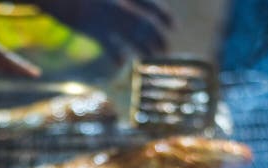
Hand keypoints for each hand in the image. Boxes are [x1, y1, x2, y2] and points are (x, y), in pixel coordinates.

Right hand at [34, 0, 171, 60]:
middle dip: (159, 38)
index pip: (151, 4)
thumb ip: (123, 4)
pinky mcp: (94, 30)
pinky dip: (118, 56)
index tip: (174, 27)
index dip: (165, 16)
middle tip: (165, 49)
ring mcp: (107, 19)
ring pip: (134, 37)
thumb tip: (135, 15)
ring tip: (151, 57)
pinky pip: (112, 47)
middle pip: (146, 24)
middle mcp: (118, 5)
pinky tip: (122, 62)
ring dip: (145, 49)